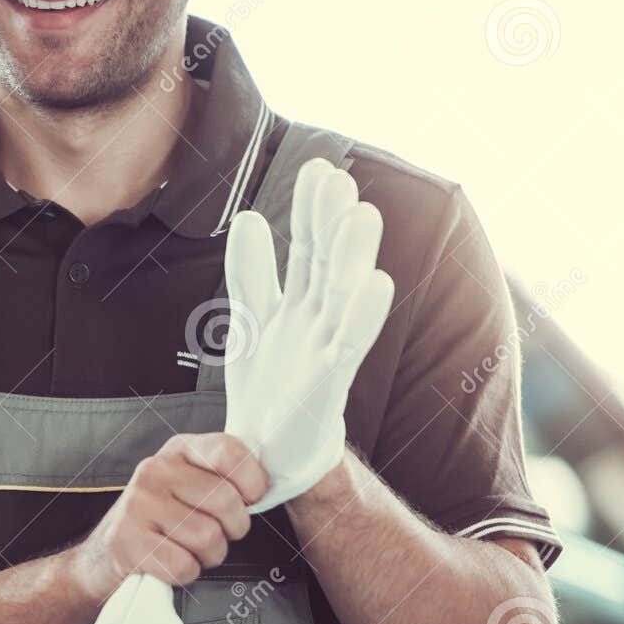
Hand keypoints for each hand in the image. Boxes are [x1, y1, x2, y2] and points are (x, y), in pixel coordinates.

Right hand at [67, 433, 267, 601]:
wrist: (104, 555)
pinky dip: (186, 573)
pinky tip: (170, 562)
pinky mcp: (128, 542)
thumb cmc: (161, 520)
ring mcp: (138, 505)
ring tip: (190, 549)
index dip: (253, 481)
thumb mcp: (189, 483)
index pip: (229, 452)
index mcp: (178, 449)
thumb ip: (223, 476)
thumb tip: (265, 488)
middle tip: (218, 533)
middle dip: (233, 528)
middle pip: (226, 501)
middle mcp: (155, 470)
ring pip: (209, 538)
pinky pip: (184, 565)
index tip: (251, 499)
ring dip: (209, 554)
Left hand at [223, 158, 393, 512]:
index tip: (318, 168)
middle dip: (331, 224)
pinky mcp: (328, 385)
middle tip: (337, 179)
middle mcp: (319, 322)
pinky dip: (361, 316)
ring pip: (342, 297)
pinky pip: (348, 346)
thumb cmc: (269, 388)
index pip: (307, 248)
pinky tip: (376, 285)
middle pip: (327, 264)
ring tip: (360, 215)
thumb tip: (247, 215)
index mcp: (300, 305)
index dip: (309, 212)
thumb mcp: (250, 321)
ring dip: (352, 258)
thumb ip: (251, 273)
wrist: (266, 455)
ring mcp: (326, 351)